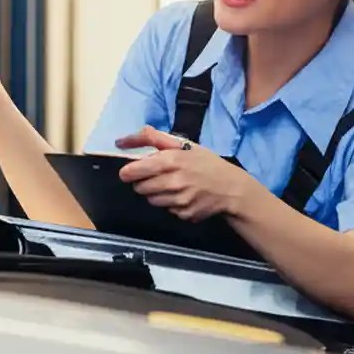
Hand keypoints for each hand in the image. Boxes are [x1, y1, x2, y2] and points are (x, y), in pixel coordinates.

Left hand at [115, 126, 256, 221]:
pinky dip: (171, 204)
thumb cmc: (206, 163)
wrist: (231, 188)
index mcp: (172, 160)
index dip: (128, 172)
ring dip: (156, 194)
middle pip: (140, 188)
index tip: (128, 172)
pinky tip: (183, 196)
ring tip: (171, 186)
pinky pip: (167, 210)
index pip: (136, 170)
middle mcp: (174, 182)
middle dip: (144, 182)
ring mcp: (180, 201)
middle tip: (156, 177)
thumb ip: (153, 138)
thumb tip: (121, 141)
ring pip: (151, 200)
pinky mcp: (184, 214)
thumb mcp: (183, 144)